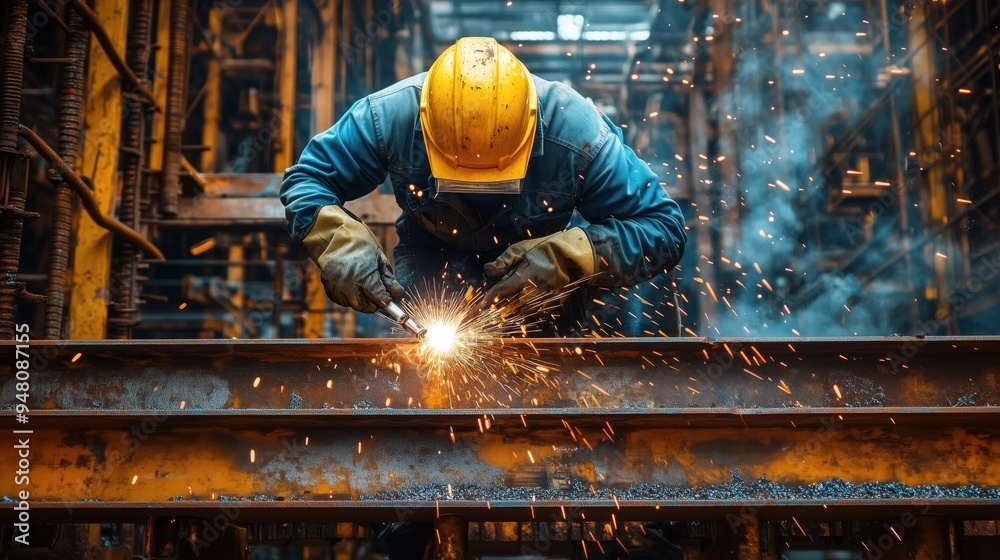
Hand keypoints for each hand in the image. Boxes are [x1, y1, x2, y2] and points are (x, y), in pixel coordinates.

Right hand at [302, 205, 404, 312]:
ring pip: (352, 304)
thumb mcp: (380, 259)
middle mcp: (349, 283)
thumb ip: (389, 280)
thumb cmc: (360, 244)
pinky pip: (341, 299)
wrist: (334, 234)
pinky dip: (348, 296)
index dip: (386, 301)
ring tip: (361, 283)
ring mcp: (336, 286)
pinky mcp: (328, 287)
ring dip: (360, 300)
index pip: (379, 298)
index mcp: (365, 275)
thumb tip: (397, 297)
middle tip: (376, 292)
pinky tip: (351, 283)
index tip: (389, 299)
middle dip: (373, 303)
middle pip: (365, 306)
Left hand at [479, 227, 595, 310]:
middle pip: (513, 306)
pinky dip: (526, 310)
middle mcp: (538, 289)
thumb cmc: (544, 249)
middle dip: (499, 309)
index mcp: (529, 275)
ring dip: (512, 311)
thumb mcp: (522, 249)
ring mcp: (548, 297)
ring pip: (525, 311)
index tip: (478, 307)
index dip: (490, 299)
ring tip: (499, 312)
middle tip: (486, 312)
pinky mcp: (555, 301)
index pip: (504, 290)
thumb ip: (505, 261)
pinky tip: (518, 307)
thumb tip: (488, 270)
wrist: (570, 254)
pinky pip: (536, 310)